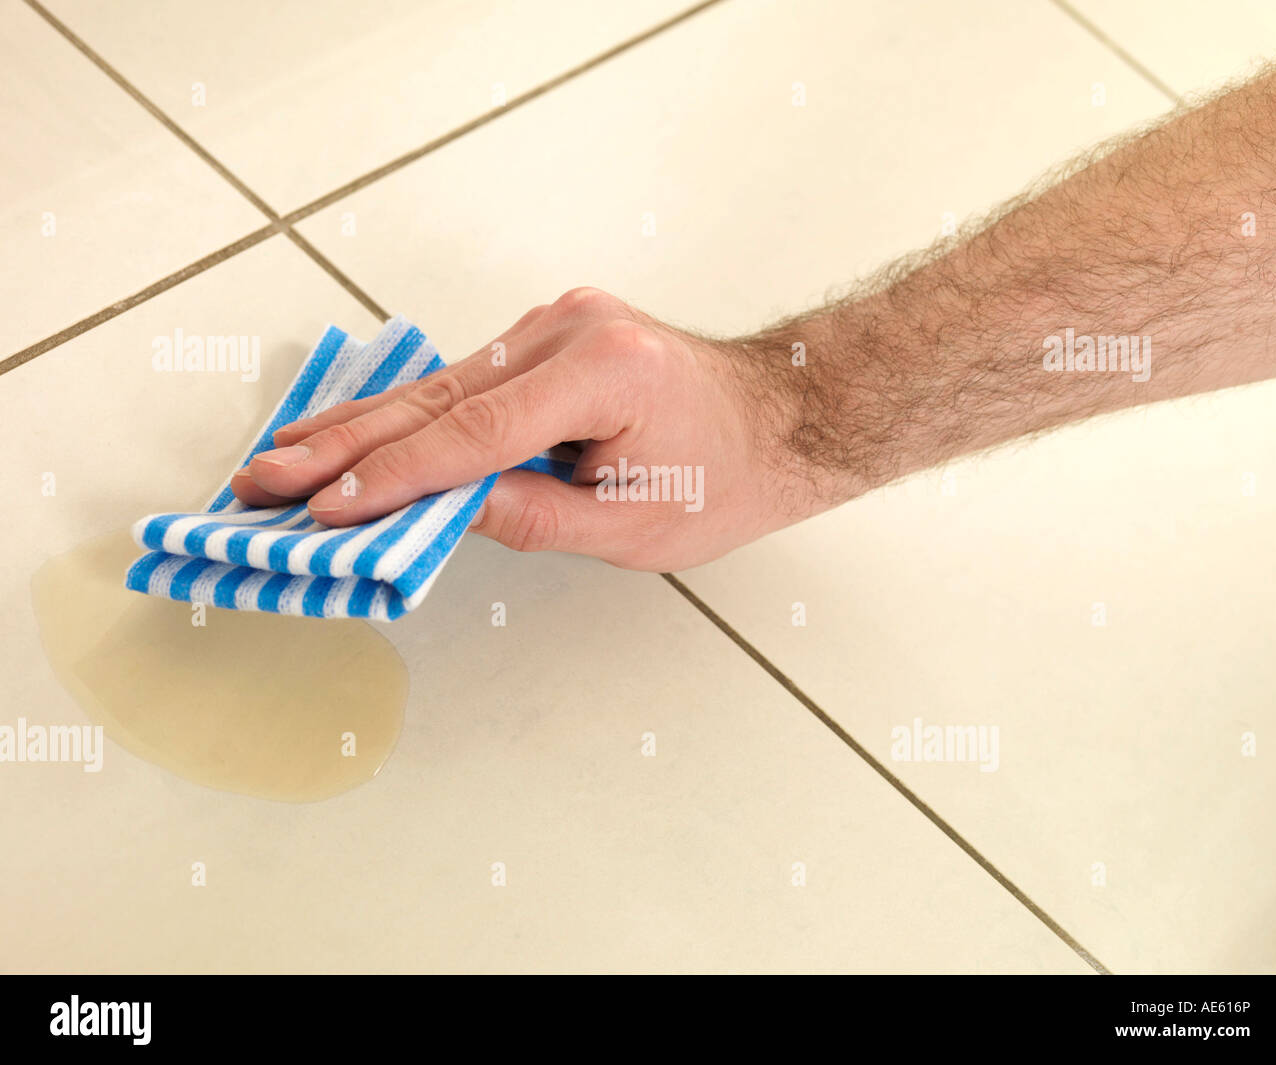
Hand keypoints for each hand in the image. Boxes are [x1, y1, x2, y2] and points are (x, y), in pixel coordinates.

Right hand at [229, 288, 822, 570]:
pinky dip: (408, 414)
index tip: (325, 506)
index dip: (392, 476)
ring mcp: (557, 323)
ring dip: (360, 426)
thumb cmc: (727, 474)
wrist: (781, 415)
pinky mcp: (549, 333)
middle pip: (437, 398)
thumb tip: (440, 513)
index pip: (473, 433)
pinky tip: (351, 431)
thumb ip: (532, 517)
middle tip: (265, 477)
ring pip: (439, 384)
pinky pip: (464, 379)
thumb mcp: (635, 525)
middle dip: (344, 444)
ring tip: (285, 459)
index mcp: (603, 372)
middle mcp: (572, 330)